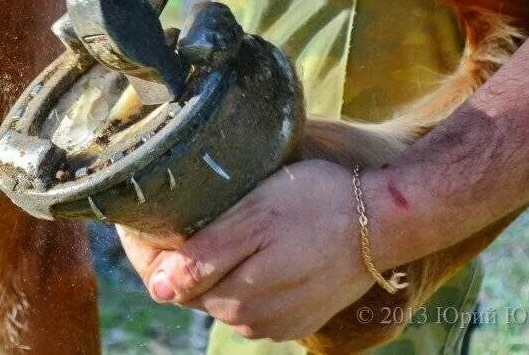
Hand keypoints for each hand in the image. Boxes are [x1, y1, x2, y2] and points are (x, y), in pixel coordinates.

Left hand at [118, 160, 373, 340]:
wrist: (386, 220)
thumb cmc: (317, 205)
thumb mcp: (256, 217)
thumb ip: (206, 257)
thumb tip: (160, 288)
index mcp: (233, 298)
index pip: (169, 283)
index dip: (151, 251)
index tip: (143, 218)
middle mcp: (251, 321)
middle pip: (196, 289)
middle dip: (182, 258)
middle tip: (181, 213)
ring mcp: (277, 324)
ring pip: (224, 294)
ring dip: (216, 266)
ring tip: (221, 225)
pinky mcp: (299, 318)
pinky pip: (255, 299)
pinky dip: (246, 274)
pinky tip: (254, 245)